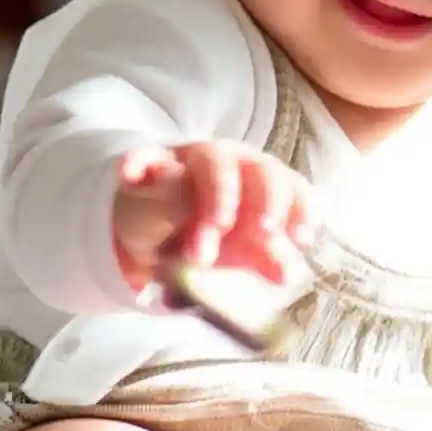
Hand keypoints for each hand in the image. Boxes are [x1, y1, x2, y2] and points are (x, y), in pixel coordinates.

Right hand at [112, 141, 317, 291]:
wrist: (156, 219)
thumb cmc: (211, 229)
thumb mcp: (240, 247)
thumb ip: (264, 257)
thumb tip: (287, 275)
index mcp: (262, 180)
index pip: (290, 183)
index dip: (300, 208)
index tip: (301, 238)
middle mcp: (233, 162)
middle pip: (258, 168)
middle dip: (265, 200)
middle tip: (263, 233)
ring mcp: (191, 158)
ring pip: (211, 162)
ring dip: (216, 198)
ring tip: (203, 248)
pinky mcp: (152, 162)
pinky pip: (144, 156)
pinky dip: (138, 163)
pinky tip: (131, 174)